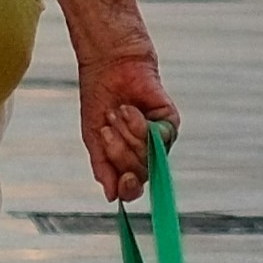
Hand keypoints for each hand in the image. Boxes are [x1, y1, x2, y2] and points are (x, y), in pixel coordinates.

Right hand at [74, 41, 175, 201]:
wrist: (108, 66)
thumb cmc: (99, 97)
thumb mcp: (93, 137)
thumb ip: (102, 167)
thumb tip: (112, 197)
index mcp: (126, 159)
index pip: (133, 188)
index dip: (129, 188)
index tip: (122, 179)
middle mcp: (145, 152)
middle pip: (139, 172)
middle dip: (119, 152)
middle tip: (107, 129)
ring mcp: (158, 137)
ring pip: (148, 155)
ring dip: (127, 134)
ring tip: (117, 113)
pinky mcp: (169, 120)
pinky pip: (159, 136)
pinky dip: (140, 124)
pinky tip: (131, 109)